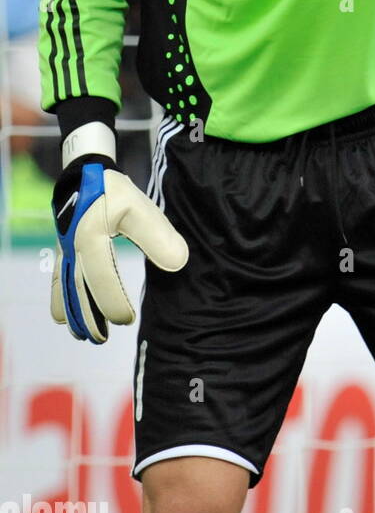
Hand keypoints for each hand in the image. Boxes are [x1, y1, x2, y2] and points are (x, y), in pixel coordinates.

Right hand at [52, 125, 187, 343]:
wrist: (84, 174)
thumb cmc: (115, 192)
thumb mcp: (141, 208)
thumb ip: (159, 236)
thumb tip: (179, 263)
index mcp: (91, 237)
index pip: (100, 278)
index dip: (112, 302)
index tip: (127, 320)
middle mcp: (73, 248)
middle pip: (77, 290)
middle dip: (90, 317)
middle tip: (104, 338)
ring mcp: (64, 251)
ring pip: (63, 289)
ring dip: (73, 314)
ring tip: (85, 335)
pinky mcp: (62, 252)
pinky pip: (56, 281)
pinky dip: (61, 301)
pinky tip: (64, 316)